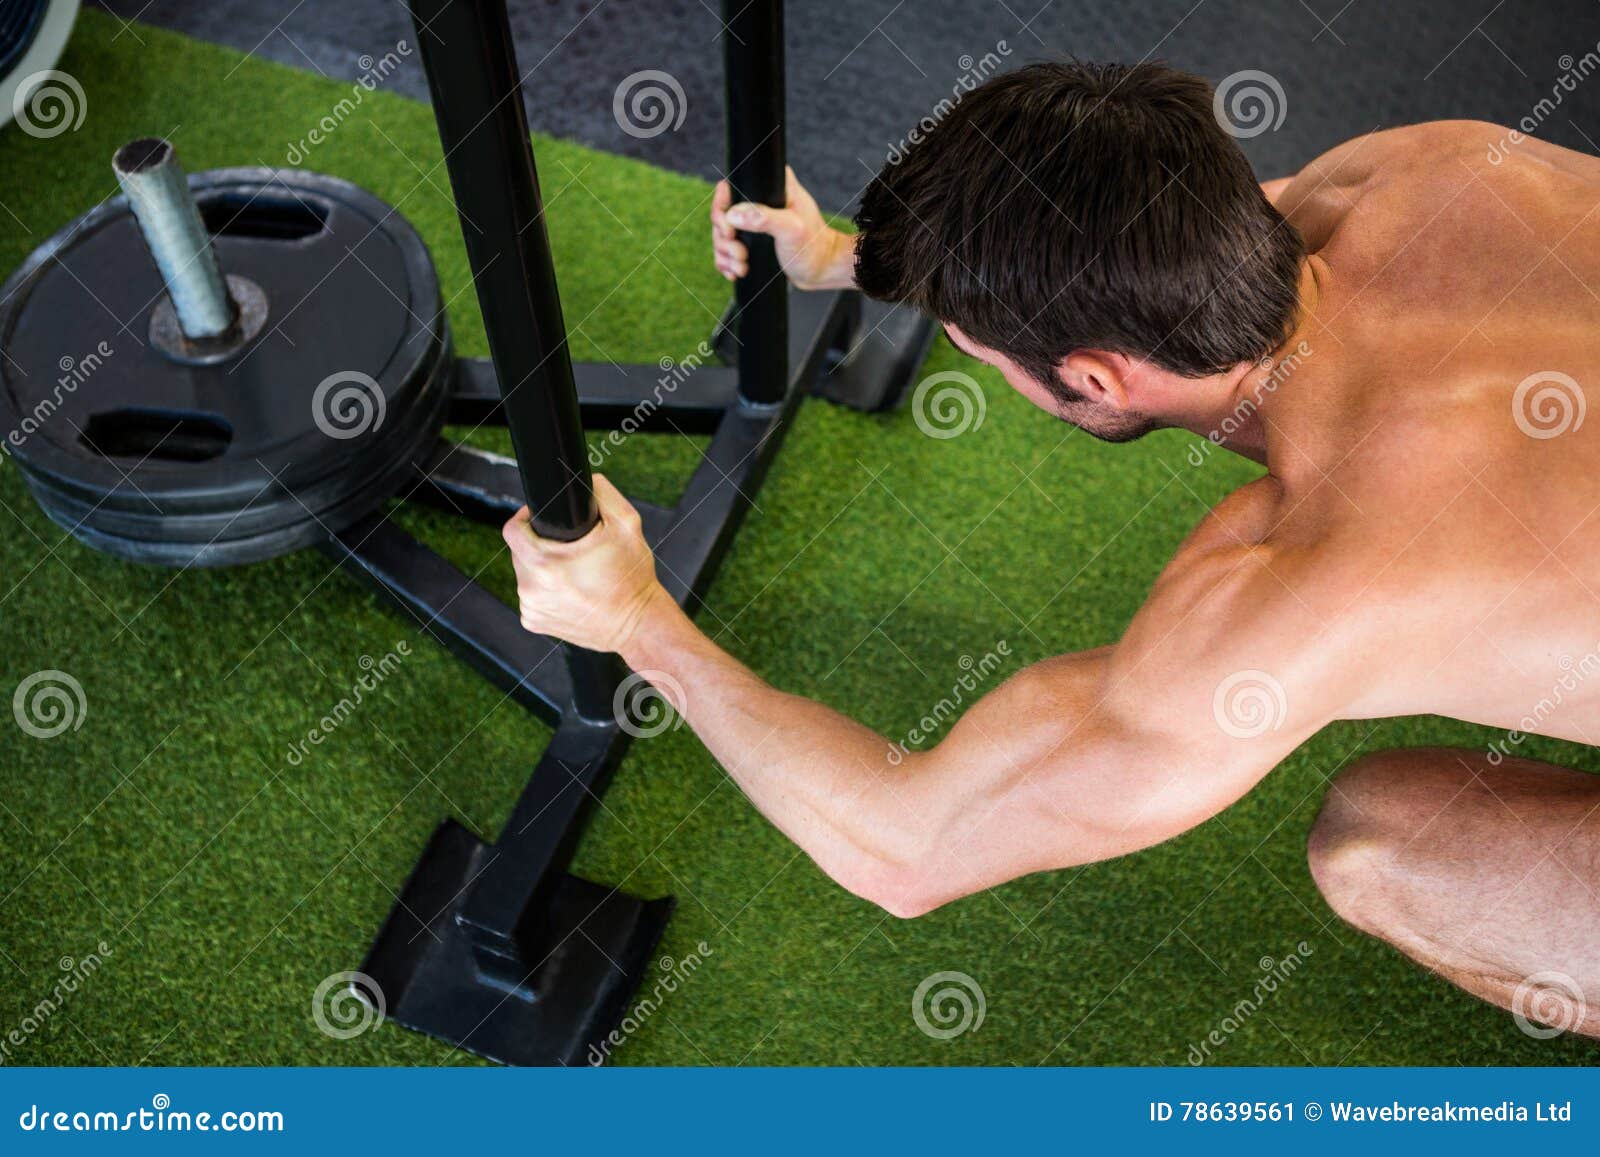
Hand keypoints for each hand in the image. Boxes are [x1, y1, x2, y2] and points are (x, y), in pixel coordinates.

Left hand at [501, 474, 670, 654]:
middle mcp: (532, 588)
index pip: (513, 528)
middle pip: (519, 551)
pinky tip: (571, 592)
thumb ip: (602, 493)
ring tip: (574, 572)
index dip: (526, 517)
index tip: (543, 519)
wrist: (638, 625)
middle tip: (570, 549)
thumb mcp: (627, 524)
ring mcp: (532, 607)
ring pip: (525, 573)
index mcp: (545, 563)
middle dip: (540, 544)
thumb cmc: (632, 579)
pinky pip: (532, 595)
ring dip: (543, 568)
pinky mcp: (535, 621)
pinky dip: (546, 590)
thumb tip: (585, 481)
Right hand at [711, 167, 854, 290]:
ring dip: (725, 254)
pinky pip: (727, 248)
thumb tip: (732, 215)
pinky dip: (727, 262)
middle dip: (725, 238)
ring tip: (741, 266)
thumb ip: (763, 218)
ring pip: (722, 234)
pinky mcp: (751, 240)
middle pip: (722, 213)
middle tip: (740, 253)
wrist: (821, 270)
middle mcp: (760, 201)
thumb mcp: (791, 229)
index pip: (732, 186)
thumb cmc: (814, 247)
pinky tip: (736, 271)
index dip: (723, 208)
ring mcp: (754, 221)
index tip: (731, 229)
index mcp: (772, 186)